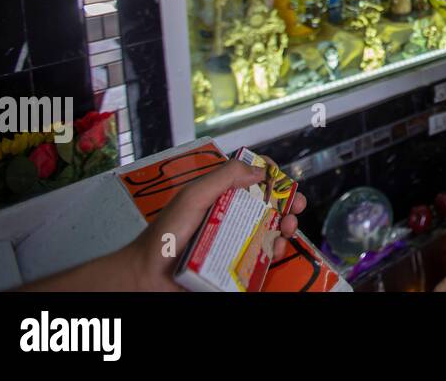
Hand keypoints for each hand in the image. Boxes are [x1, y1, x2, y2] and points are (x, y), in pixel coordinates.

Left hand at [121, 157, 306, 291]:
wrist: (150, 275)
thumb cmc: (166, 235)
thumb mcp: (194, 197)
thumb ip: (223, 178)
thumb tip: (259, 170)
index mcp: (222, 197)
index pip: (254, 182)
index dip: (274, 180)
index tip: (286, 184)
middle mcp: (231, 217)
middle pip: (269, 207)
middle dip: (288, 205)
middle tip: (295, 208)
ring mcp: (234, 241)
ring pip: (270, 232)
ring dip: (285, 228)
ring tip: (286, 230)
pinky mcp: (236, 264)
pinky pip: (261, 258)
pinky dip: (274, 253)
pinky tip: (275, 251)